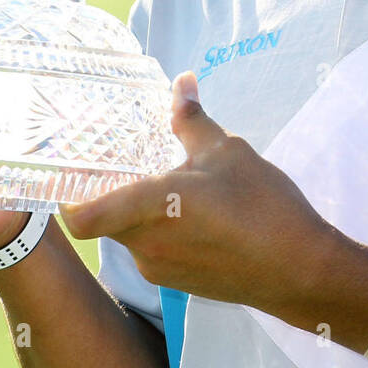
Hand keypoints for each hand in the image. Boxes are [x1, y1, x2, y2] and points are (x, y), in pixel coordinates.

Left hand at [60, 72, 334, 319]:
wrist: (300, 271)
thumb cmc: (262, 207)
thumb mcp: (227, 150)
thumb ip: (193, 119)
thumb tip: (181, 83)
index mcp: (150, 208)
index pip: (80, 217)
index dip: (66, 197)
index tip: (71, 169)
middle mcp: (145, 244)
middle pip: (105, 219)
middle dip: (115, 190)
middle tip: (131, 160)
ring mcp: (161, 268)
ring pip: (132, 233)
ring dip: (143, 210)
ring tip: (173, 182)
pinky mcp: (180, 283)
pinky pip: (155, 249)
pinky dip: (163, 229)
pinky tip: (196, 213)